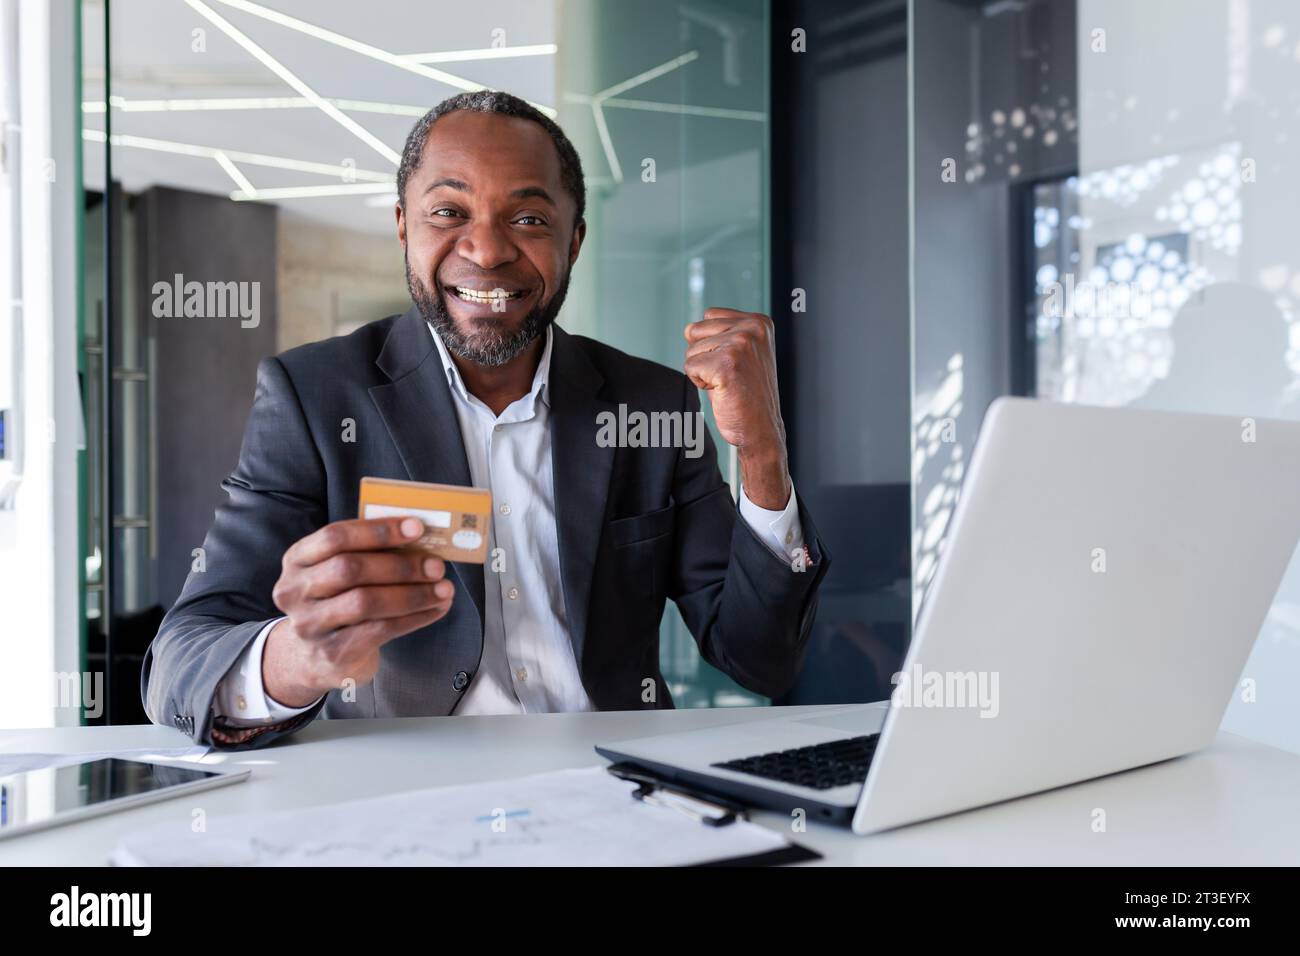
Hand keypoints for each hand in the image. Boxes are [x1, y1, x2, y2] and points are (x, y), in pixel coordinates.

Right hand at [263, 517, 454, 706]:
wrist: (312, 658)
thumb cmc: (336, 602)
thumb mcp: (337, 573)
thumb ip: (367, 553)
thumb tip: (419, 539)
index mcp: (298, 560)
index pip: (335, 537)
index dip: (378, 531)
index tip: (417, 527)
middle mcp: (296, 591)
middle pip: (350, 569)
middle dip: (400, 565)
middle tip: (436, 566)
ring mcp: (310, 625)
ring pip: (366, 602)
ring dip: (413, 594)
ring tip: (444, 590)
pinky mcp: (332, 652)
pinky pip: (379, 630)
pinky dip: (414, 618)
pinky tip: (434, 610)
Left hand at [684, 307, 790, 509]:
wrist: (760, 429)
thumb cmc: (747, 395)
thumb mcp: (738, 354)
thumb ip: (718, 334)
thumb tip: (687, 329)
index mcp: (759, 322)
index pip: (709, 315)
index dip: (712, 342)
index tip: (735, 363)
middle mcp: (752, 328)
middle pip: (696, 330)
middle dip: (704, 356)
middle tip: (730, 375)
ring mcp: (740, 344)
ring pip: (691, 351)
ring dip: (703, 372)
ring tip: (728, 384)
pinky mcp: (726, 364)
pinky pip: (690, 367)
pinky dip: (700, 383)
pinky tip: (723, 391)